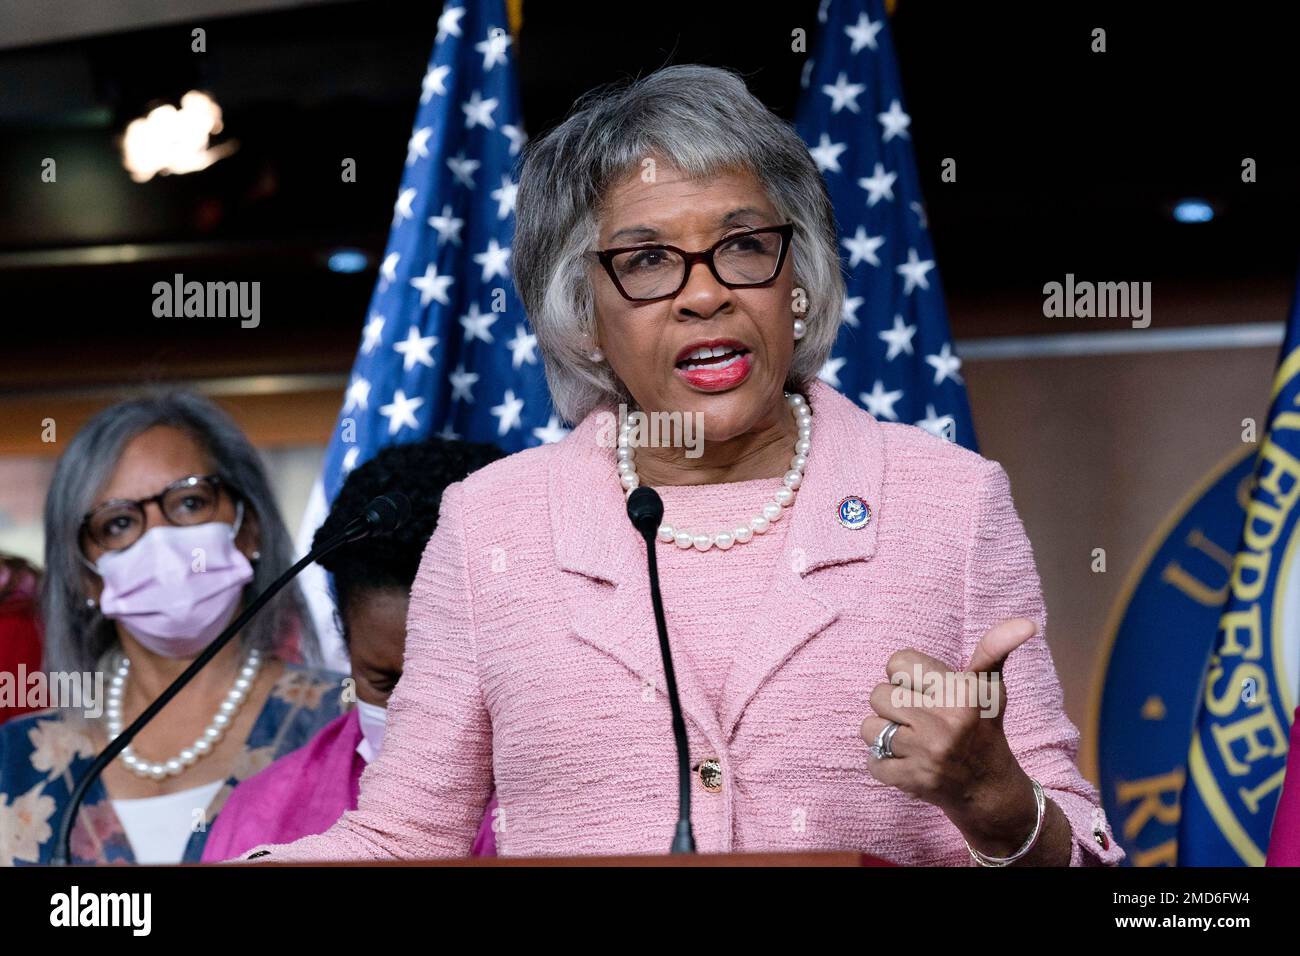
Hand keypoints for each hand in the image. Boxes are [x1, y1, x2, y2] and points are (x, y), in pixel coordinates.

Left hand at [859, 618, 1046, 856]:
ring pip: (869, 727)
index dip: (907, 677)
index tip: (928, 692)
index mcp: (962, 692)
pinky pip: (871, 761)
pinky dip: (884, 764)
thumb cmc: (983, 728)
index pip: (896, 662)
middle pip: (878, 694)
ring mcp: (928, 754)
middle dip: (894, 707)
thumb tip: (1026, 623)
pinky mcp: (911, 780)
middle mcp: (946, 722)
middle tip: (920, 720)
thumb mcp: (991, 687)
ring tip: (912, 740)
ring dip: (885, 735)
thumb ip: (994, 648)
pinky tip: (909, 762)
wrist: (989, 790)